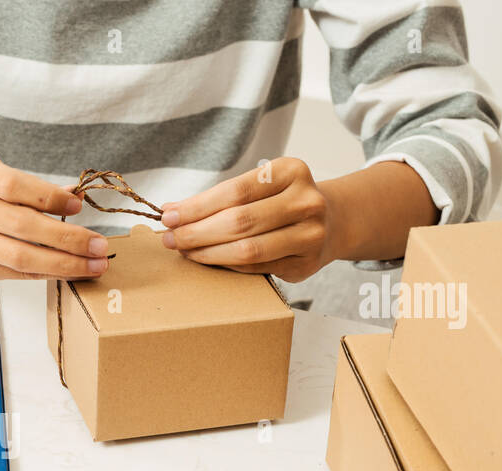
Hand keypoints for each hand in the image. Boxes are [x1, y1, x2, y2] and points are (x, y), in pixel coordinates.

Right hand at [0, 154, 109, 281]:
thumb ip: (33, 187)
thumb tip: (76, 198)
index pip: (14, 187)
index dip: (49, 198)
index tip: (78, 205)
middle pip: (22, 227)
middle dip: (67, 239)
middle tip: (100, 245)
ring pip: (20, 258)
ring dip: (63, 264)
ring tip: (95, 266)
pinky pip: (16, 274)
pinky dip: (48, 273)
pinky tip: (72, 272)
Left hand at [159, 157, 334, 282]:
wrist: (333, 220)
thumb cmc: (283, 200)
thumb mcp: (260, 185)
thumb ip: (220, 197)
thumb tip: (171, 210)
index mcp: (292, 172)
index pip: (235, 191)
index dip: (197, 206)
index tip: (168, 216)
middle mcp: (306, 202)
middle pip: (240, 222)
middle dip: (197, 232)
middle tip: (170, 238)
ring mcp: (310, 235)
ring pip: (247, 250)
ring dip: (207, 253)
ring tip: (184, 250)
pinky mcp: (304, 265)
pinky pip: (255, 268)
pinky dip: (225, 265)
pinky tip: (207, 259)